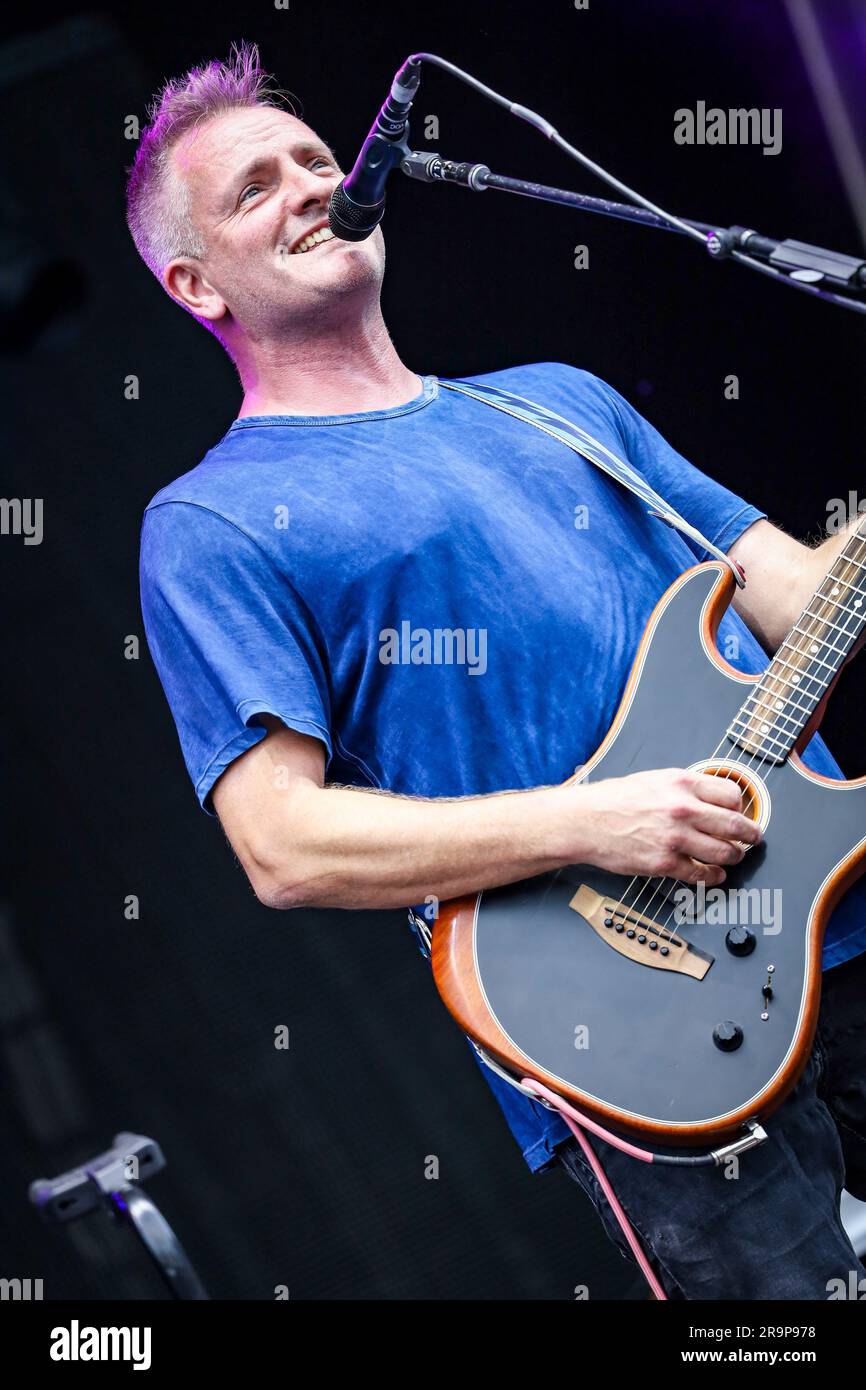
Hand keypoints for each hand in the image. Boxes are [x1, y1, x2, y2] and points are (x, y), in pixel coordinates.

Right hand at [572, 767, 762, 883]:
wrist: (585, 822)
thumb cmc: (614, 800)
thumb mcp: (654, 780)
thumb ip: (685, 789)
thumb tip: (712, 800)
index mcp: (682, 783)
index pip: (732, 795)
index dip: (740, 807)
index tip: (739, 813)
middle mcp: (683, 809)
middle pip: (735, 825)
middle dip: (750, 835)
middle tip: (753, 838)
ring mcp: (675, 838)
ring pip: (724, 853)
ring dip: (734, 857)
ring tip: (733, 857)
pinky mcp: (665, 863)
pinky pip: (701, 874)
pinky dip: (713, 877)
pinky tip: (714, 874)